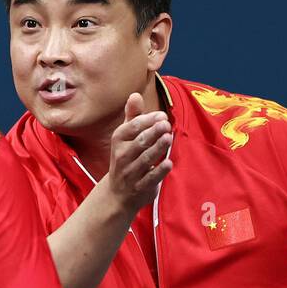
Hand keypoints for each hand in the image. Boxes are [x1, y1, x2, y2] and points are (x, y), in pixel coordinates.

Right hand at [106, 92, 171, 216]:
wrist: (117, 193)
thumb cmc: (126, 158)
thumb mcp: (125, 137)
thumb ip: (132, 117)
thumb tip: (135, 95)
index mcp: (118, 140)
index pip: (131, 128)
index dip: (147, 120)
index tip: (162, 116)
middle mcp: (122, 156)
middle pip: (139, 142)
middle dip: (152, 132)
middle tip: (166, 124)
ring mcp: (130, 173)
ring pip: (144, 159)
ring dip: (157, 148)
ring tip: (169, 137)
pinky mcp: (139, 187)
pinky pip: (149, 178)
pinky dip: (159, 171)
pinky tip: (168, 162)